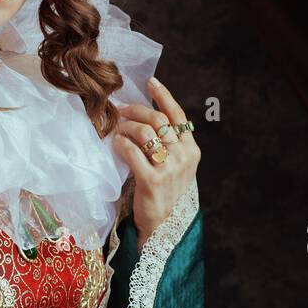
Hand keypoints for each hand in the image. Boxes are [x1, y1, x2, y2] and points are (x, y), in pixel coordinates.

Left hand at [113, 76, 200, 248]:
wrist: (163, 225)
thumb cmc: (166, 193)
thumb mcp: (178, 167)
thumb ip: (171, 145)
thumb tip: (149, 117)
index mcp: (192, 150)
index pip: (178, 115)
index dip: (163, 95)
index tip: (150, 82)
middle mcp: (183, 157)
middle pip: (157, 121)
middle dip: (136, 110)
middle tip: (121, 109)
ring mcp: (168, 169)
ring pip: (145, 133)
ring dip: (126, 126)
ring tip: (117, 129)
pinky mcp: (151, 180)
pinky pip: (132, 152)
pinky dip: (121, 144)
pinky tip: (115, 144)